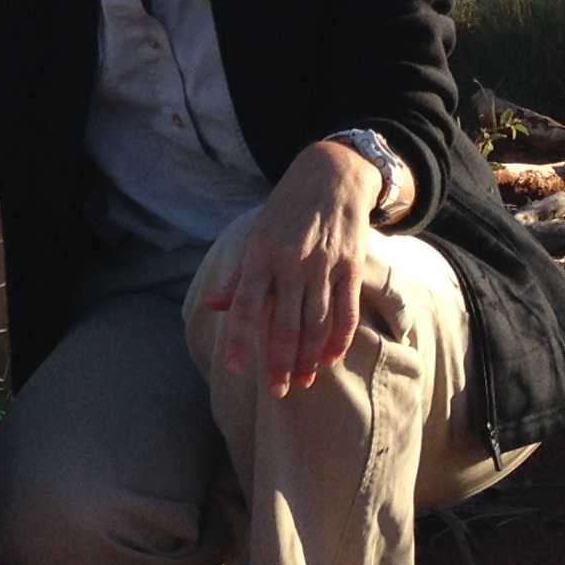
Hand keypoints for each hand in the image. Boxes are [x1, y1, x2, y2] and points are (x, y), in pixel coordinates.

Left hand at [199, 139, 381, 397]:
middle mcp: (292, 261)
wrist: (332, 173)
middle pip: (285, 323)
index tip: (235, 369)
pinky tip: (330, 358)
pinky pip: (346, 311)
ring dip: (309, 358)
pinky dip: (339, 339)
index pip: (248, 305)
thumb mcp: (256, 234)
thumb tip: (212, 305)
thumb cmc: (286, 209)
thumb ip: (239, 275)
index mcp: (261, 253)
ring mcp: (324, 265)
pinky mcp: (351, 266)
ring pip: (316, 323)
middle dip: (280, 362)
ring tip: (303, 381)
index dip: (240, 339)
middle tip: (277, 391)